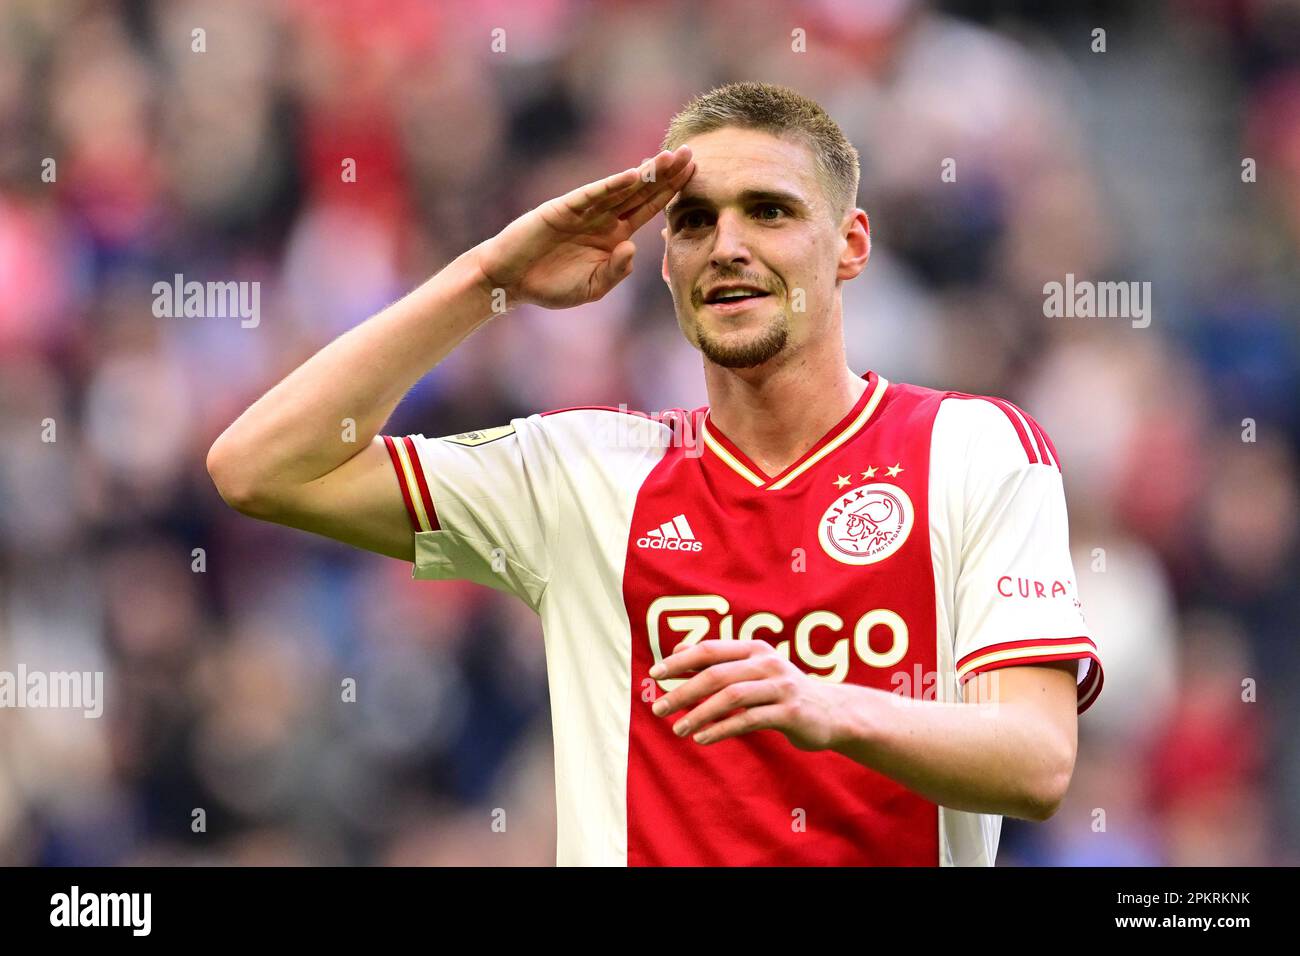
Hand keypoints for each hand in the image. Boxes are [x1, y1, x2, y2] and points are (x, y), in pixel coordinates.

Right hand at [473, 146, 694, 309]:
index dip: (672, 192)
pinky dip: (611, 185)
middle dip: (667, 173)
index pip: (650, 209)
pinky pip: (592, 195)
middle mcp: (604, 218)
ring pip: (621, 188)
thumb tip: (631, 250)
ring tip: (669, 158)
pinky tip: (632, 175)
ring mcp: (585, 211)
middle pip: (642, 191)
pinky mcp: (563, 208)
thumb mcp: (592, 288)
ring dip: (645, 173)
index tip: (695, 176)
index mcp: (615, 236)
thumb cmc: (551, 286)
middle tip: (692, 153)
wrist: (511, 281)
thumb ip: (615, 272)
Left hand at [648, 639, 853, 750]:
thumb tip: (676, 654)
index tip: (654, 675)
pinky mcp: (790, 712)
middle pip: (716, 674)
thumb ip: (718, 663)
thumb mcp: (752, 671)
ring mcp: (780, 687)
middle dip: (683, 691)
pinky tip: (702, 738)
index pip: (709, 649)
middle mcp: (767, 663)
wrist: (832, 713)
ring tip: (677, 729)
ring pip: (731, 697)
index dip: (680, 660)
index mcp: (753, 649)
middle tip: (657, 709)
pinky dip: (722, 729)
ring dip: (699, 713)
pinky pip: (749, 720)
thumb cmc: (781, 692)